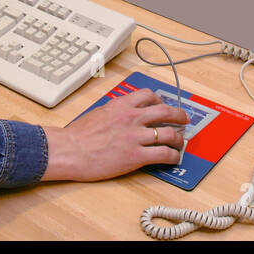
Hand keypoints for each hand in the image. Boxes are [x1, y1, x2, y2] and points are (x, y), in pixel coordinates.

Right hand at [41, 88, 187, 181]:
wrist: (69, 151)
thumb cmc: (77, 135)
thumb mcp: (98, 112)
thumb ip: (114, 112)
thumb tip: (122, 114)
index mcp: (121, 105)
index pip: (148, 95)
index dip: (160, 100)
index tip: (163, 105)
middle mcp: (132, 118)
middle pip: (165, 111)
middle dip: (179, 115)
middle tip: (184, 119)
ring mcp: (135, 137)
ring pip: (168, 133)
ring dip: (179, 138)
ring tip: (181, 142)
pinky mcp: (136, 156)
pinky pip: (163, 154)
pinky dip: (173, 155)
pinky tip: (174, 158)